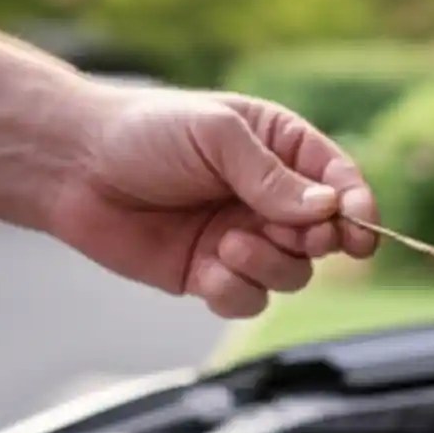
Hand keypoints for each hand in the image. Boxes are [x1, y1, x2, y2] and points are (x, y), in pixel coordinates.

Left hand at [48, 85, 378, 317]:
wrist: (73, 168)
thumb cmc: (144, 133)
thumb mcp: (216, 136)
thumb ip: (271, 176)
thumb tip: (326, 210)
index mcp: (280, 149)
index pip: (339, 182)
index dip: (357, 207)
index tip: (359, 231)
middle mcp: (269, 198)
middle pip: (325, 237)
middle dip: (314, 242)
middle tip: (291, 235)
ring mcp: (243, 239)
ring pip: (293, 275)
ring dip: (269, 266)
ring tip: (227, 246)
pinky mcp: (212, 275)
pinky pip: (249, 300)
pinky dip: (236, 291)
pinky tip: (208, 269)